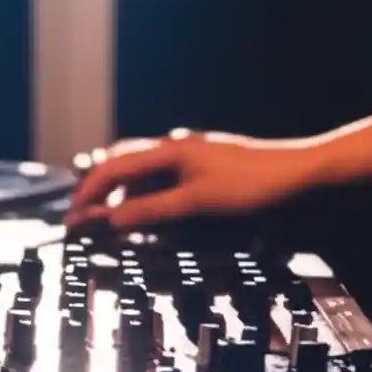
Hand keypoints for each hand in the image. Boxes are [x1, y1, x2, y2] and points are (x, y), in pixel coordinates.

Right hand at [65, 130, 323, 229]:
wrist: (299, 174)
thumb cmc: (253, 184)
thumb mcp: (197, 202)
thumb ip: (152, 210)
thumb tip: (111, 220)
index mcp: (168, 150)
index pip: (112, 167)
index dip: (87, 194)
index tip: (72, 218)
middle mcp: (173, 149)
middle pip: (120, 165)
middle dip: (96, 192)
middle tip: (81, 219)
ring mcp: (187, 159)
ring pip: (139, 174)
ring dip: (118, 197)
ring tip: (104, 221)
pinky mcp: (199, 171)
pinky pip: (159, 182)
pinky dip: (142, 198)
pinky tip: (142, 215)